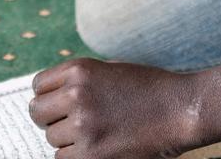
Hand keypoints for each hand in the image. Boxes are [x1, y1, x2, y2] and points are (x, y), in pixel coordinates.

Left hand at [29, 59, 200, 158]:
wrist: (182, 110)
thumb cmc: (150, 89)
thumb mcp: (111, 70)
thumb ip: (80, 80)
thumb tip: (51, 96)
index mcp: (80, 70)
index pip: (39, 86)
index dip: (50, 96)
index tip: (61, 104)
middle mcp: (76, 95)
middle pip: (38, 113)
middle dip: (52, 118)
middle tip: (75, 123)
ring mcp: (83, 126)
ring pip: (52, 138)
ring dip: (69, 139)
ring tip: (98, 133)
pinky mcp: (91, 155)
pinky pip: (63, 158)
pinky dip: (77, 156)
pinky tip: (101, 147)